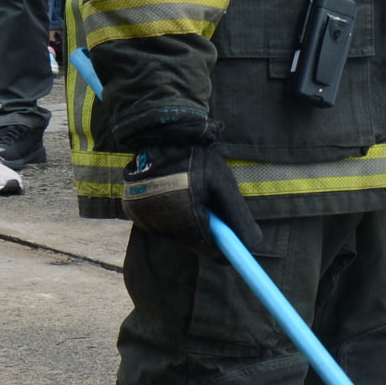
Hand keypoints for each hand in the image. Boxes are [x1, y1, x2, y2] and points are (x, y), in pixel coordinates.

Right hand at [120, 128, 260, 252]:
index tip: (232, 245)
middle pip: (190, 241)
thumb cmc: (197, 159)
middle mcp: (160, 222)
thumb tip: (253, 244)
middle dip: (205, 231)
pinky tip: (174, 191)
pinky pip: (158, 221)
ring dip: (186, 221)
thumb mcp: (224, 185)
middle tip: (211, 206)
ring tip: (191, 192)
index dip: (222, 249)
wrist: (161, 135)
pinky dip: (169, 213)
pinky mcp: (133, 210)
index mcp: (184, 217)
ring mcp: (143, 217)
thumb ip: (238, 216)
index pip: (206, 249)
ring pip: (174, 231)